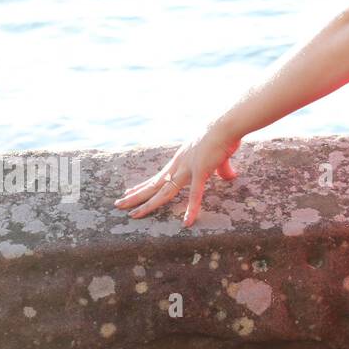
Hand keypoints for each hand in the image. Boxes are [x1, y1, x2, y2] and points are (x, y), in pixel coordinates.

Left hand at [113, 121, 241, 226]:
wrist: (226, 125)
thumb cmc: (223, 136)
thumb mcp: (219, 156)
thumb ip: (222, 169)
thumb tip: (230, 176)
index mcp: (180, 159)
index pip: (158, 176)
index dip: (143, 185)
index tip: (130, 192)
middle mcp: (179, 165)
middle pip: (153, 184)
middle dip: (135, 196)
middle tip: (118, 204)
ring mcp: (187, 169)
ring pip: (164, 192)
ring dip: (147, 204)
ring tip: (132, 215)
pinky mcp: (201, 172)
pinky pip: (195, 194)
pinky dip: (192, 209)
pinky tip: (187, 223)